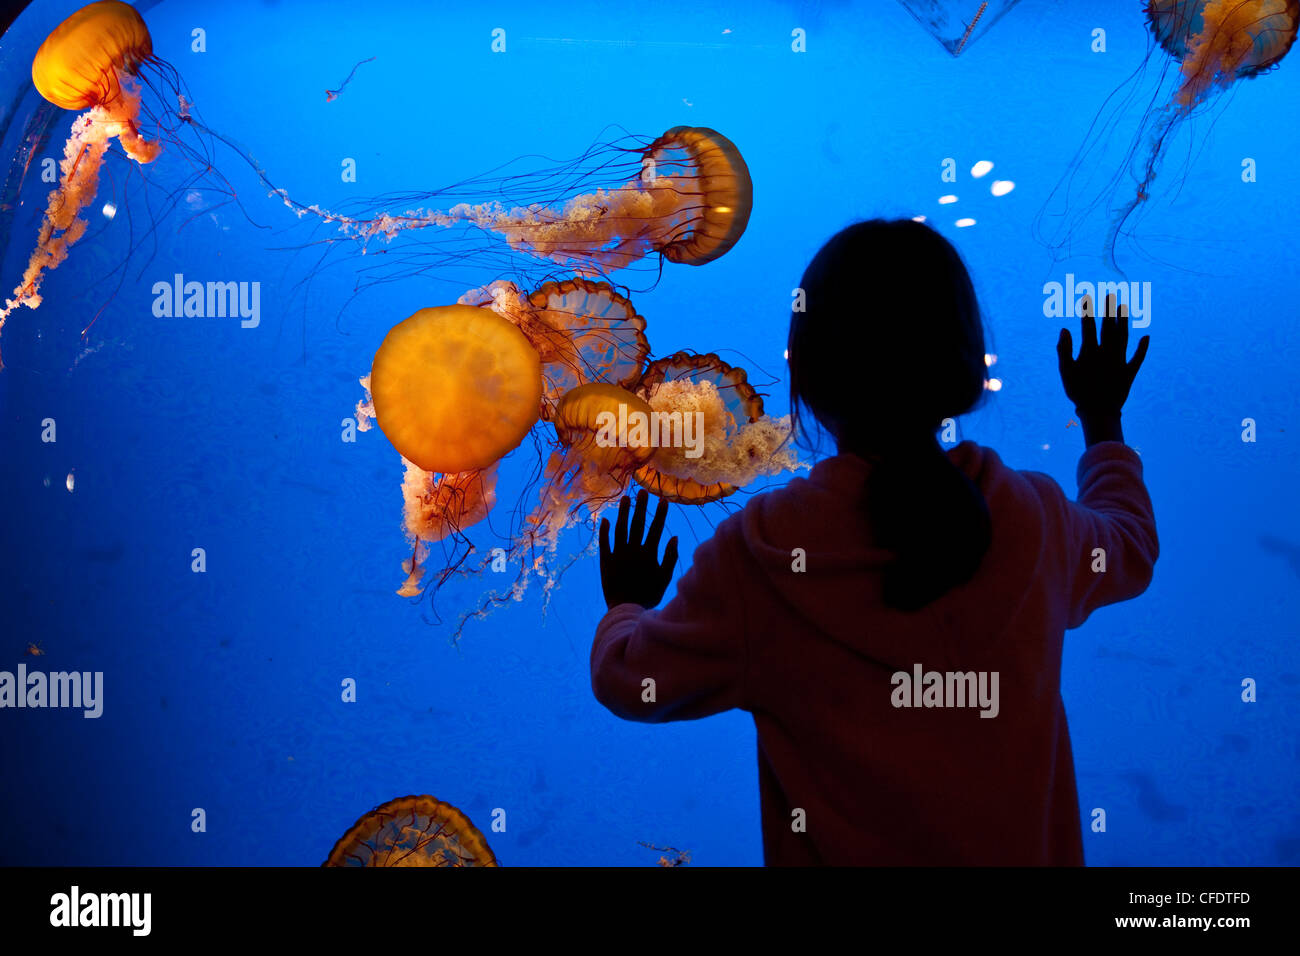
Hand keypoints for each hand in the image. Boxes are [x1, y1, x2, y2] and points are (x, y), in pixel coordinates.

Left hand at [599, 489, 678, 609]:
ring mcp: (618, 555)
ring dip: (623, 513)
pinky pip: (604, 543)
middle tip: (642, 491)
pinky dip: (604, 531)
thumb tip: (675, 538)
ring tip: (625, 499)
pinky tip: (605, 519)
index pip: (656, 529)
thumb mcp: (664, 578)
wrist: (626, 609)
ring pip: (620, 529)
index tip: (663, 500)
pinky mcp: (605, 561)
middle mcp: (633, 551)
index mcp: (648, 554)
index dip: (660, 514)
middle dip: (640, 506)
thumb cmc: (649, 595)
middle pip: (637, 524)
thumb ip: (670, 558)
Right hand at [1057, 294, 1149, 418]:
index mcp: (1090, 352)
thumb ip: (1064, 350)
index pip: (1088, 327)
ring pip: (1123, 337)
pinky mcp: (1130, 372)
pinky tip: (1146, 337)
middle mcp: (1107, 353)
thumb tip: (1064, 329)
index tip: (1086, 298)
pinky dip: (1142, 348)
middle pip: (1108, 327)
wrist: (1098, 412)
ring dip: (1124, 321)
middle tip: (1110, 295)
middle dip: (1108, 310)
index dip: (1087, 312)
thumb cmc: (1078, 392)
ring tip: (1124, 307)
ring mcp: (1120, 361)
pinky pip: (1137, 358)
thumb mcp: (1066, 372)